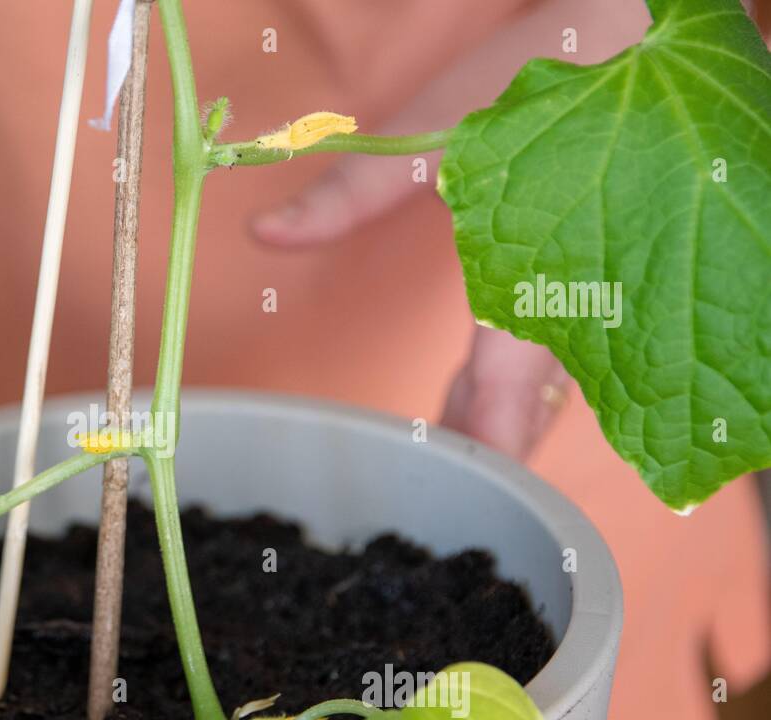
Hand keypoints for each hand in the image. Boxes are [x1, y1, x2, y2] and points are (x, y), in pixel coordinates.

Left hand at [251, 0, 650, 458]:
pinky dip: (517, 385)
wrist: (639, 33)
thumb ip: (351, 193)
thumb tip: (263, 232)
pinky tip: (481, 408)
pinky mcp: (599, 280)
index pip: (515, 382)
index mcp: (538, 261)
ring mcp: (598, 290)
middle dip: (487, 447)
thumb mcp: (438, 130)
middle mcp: (581, 290)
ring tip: (451, 460)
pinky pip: (557, 352)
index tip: (468, 487)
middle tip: (441, 491)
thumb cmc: (541, 74)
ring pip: (548, 380)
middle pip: (533, 397)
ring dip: (500, 421)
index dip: (491, 444)